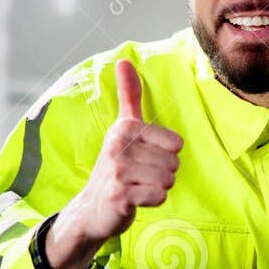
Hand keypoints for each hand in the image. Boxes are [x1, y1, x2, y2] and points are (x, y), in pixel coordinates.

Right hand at [43, 59, 183, 268]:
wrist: (92, 208)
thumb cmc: (115, 166)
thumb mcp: (122, 128)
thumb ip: (129, 95)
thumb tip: (123, 60)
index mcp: (125, 128)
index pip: (176, 143)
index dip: (167, 155)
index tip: (146, 158)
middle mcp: (119, 146)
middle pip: (174, 163)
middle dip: (163, 174)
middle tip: (141, 176)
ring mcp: (117, 171)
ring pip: (168, 180)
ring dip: (159, 188)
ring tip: (139, 187)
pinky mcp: (119, 195)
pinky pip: (159, 195)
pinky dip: (154, 201)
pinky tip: (137, 199)